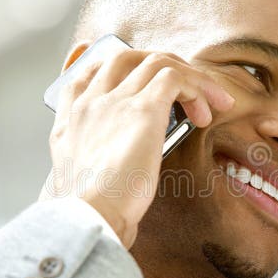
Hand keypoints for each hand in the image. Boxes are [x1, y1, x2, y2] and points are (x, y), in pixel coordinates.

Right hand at [39, 49, 234, 247]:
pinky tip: (207, 112)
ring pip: (157, 62)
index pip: (84, 74)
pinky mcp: (143, 109)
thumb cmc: (88, 214)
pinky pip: (175, 77)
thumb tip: (96, 178)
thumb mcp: (71, 186)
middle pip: (126, 58)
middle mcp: (89, 103)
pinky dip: (197, 87)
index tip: (133, 71)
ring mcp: (114, 101)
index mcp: (68, 122)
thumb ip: (83, 171)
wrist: (89, 218)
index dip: (111, 65)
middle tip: (184, 90)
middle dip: (160, 66)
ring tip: (209, 105)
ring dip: (190, 78)